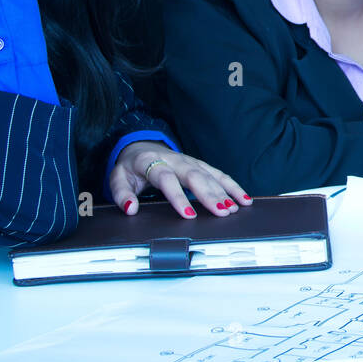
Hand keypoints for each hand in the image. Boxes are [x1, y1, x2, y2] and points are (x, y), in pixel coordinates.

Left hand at [111, 141, 251, 218]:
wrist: (140, 146)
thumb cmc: (131, 167)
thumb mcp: (118, 178)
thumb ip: (122, 194)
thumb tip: (131, 209)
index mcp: (151, 161)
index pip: (166, 179)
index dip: (178, 197)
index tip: (189, 215)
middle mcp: (174, 159)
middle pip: (194, 176)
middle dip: (210, 195)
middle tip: (222, 212)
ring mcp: (190, 161)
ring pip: (210, 175)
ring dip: (224, 191)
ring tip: (234, 208)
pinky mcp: (200, 164)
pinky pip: (219, 174)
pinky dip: (233, 186)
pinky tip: (244, 198)